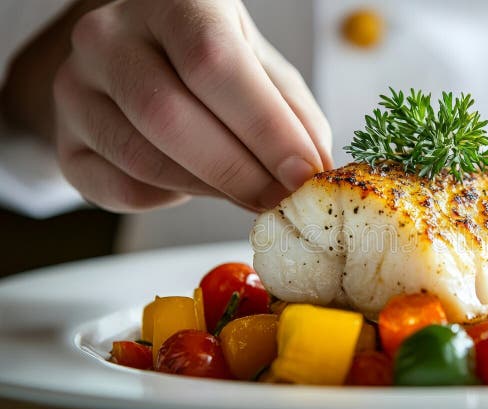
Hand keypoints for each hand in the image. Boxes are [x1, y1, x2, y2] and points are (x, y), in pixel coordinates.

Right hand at [53, 0, 331, 211]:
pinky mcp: (64, 143)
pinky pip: (120, 189)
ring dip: (210, 189)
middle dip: (238, 170)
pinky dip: (171, 199)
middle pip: (168, 114)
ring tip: (250, 193)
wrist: (136, 62)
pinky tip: (196, 184)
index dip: (263, 127)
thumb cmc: (209, 62)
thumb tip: (314, 169)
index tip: (303, 173)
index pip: (213, 62)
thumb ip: (292, 112)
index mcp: (170, 1)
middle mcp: (108, 35)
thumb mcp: (260, 67)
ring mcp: (75, 88)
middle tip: (281, 200)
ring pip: (143, 158)